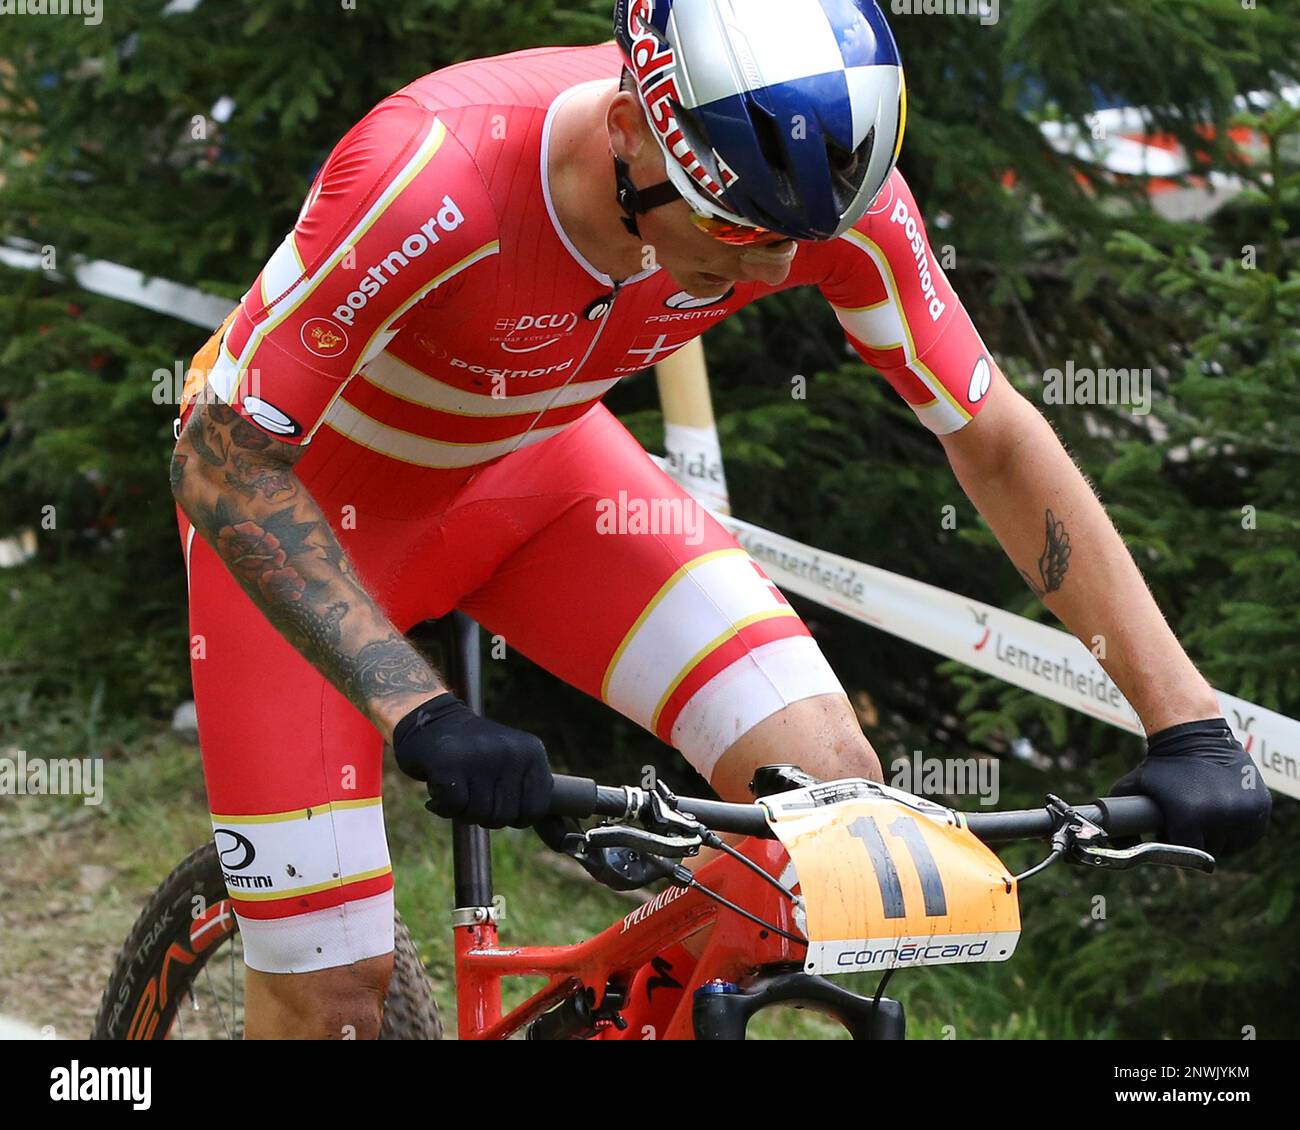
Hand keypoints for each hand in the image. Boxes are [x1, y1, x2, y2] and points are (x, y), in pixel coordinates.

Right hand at [392, 694, 552, 828]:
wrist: (430, 719)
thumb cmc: (474, 753)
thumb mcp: (512, 764)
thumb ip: (531, 797)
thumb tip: (562, 841)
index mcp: (532, 752)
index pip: (536, 808)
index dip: (516, 815)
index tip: (499, 799)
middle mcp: (511, 752)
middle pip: (505, 816)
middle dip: (485, 813)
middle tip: (472, 789)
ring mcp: (481, 757)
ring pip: (479, 814)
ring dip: (463, 811)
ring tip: (458, 786)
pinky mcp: (450, 764)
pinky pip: (454, 808)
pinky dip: (443, 807)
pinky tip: (439, 789)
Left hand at [1110, 718, 1270, 856]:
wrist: (1194, 734)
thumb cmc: (1160, 764)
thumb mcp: (1131, 786)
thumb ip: (1117, 817)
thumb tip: (1109, 845)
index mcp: (1189, 817)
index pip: (1186, 852)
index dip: (1177, 843)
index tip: (1173, 831)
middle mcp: (1220, 817)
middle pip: (1210, 849)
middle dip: (1198, 839)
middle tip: (1188, 820)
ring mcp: (1244, 812)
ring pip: (1232, 844)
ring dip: (1219, 836)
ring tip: (1205, 815)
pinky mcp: (1261, 806)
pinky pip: (1251, 833)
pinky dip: (1239, 830)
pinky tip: (1223, 815)